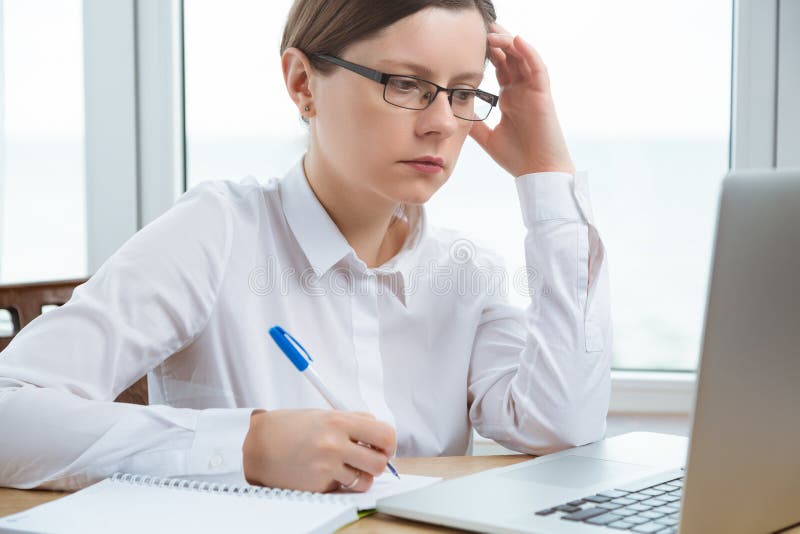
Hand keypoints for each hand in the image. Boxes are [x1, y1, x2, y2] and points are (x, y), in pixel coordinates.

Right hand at [242, 409, 395, 492]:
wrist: (255, 445)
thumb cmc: (289, 427)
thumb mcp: (323, 414)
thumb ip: (353, 420)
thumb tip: (379, 432)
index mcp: (339, 421)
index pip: (385, 435)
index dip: (389, 444)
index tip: (383, 446)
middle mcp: (335, 444)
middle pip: (380, 462)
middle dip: (378, 463)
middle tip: (367, 459)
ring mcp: (326, 467)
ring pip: (365, 481)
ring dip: (360, 476)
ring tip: (345, 466)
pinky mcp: (318, 485)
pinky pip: (343, 488)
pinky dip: (339, 483)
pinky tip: (324, 472)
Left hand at [469, 22, 575, 176]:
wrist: (537, 173)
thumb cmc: (517, 158)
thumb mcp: (487, 138)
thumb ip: (475, 124)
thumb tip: (456, 116)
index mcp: (510, 98)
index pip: (499, 67)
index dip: (488, 53)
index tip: (470, 41)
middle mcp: (522, 90)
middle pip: (510, 56)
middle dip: (497, 40)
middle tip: (482, 26)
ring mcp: (533, 91)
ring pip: (523, 57)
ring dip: (509, 42)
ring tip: (492, 32)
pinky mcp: (543, 95)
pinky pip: (538, 68)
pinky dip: (529, 52)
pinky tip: (516, 40)